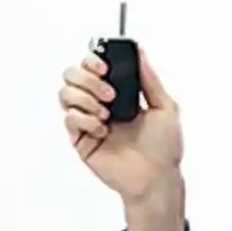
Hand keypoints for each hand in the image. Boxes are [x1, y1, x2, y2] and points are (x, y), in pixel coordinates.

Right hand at [58, 47, 182, 202]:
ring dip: (85, 98)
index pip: (93, 66)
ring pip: (66, 94)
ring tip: (106, 114)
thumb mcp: (165, 107)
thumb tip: (140, 52)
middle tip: (109, 94)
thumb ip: (149, 79)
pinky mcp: (81, 140)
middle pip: (73, 75)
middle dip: (88, 79)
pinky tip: (102, 130)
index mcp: (119, 93)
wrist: (156, 177)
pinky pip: (70, 119)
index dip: (93, 60)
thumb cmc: (163, 147)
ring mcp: (88, 121)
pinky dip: (85, 120)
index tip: (104, 67)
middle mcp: (100, 104)